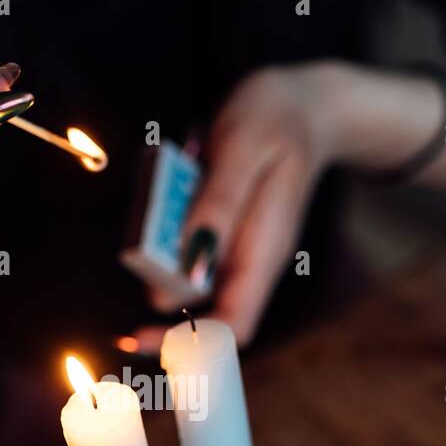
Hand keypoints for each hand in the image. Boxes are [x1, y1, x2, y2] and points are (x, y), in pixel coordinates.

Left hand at [127, 63, 343, 351]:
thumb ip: (217, 207)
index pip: (233, 323)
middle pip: (200, 305)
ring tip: (164, 187)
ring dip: (160, 249)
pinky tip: (168, 186)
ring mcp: (239, 248)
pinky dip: (167, 230)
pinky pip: (187, 246)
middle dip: (160, 282)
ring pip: (187, 275)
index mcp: (264, 250)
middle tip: (140, 238)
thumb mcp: (241, 148)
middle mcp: (252, 260)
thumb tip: (188, 268)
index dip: (187, 342)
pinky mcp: (226, 232)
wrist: (307, 103)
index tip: (139, 337)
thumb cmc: (275, 118)